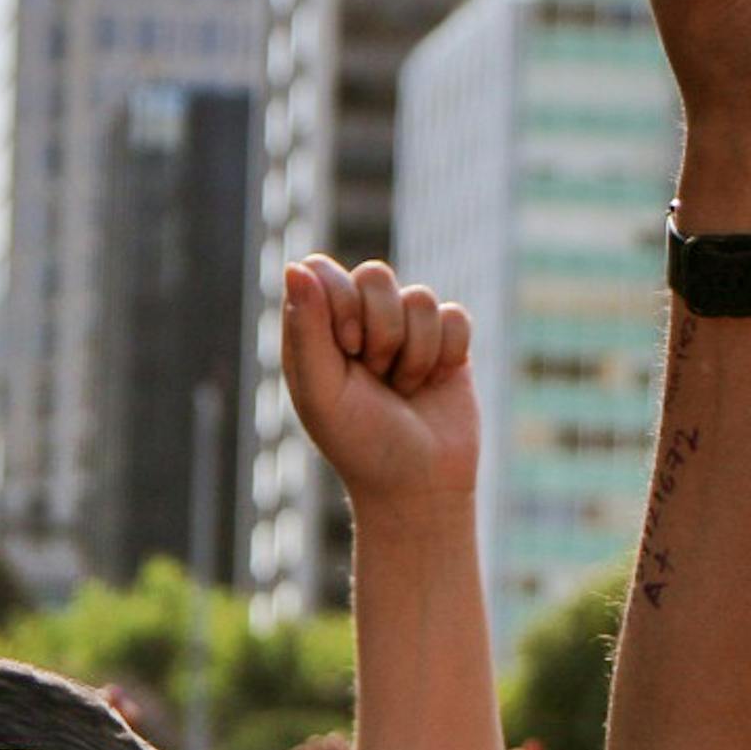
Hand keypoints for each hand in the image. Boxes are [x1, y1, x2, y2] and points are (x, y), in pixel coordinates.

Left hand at [276, 259, 476, 513]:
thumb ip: (306, 329)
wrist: (421, 485)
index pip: (323, 270)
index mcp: (316, 329)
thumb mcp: (322, 392)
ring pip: (419, 297)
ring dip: (415, 353)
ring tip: (404, 388)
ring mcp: (405, 328)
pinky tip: (434, 383)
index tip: (348, 347)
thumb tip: (295, 264)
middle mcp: (358, 321)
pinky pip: (454, 316)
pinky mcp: (446, 340)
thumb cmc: (360, 444)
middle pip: (375, 275)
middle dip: (383, 331)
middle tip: (376, 376)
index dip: (342, 301)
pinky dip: (447, 354)